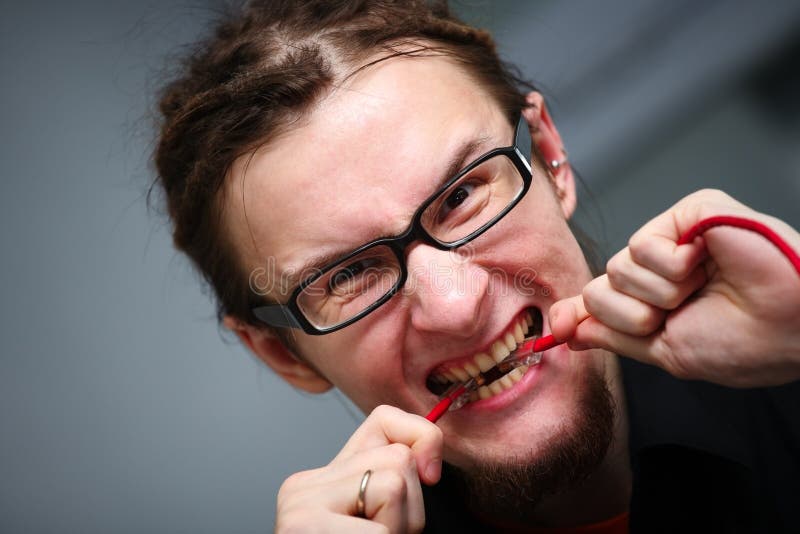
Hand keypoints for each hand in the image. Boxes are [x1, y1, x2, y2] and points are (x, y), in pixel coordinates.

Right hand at [276, 405, 442, 532]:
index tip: (431, 476)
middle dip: (411, 507)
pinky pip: (381, 528)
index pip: (384, 418)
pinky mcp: (305, 526)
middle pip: (398, 457)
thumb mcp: (380, 517)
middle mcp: (304, 484)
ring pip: (394, 485)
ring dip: (399, 528)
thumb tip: (427, 461)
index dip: (422, 438)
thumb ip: (393, 481)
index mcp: (322, 477)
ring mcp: (300, 504)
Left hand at [550, 189, 799, 386]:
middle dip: (634, 316)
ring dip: (661, 294)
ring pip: (617, 269)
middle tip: (679, 314)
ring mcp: (673, 238)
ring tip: (701, 289)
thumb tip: (567, 330)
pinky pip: (642, 246)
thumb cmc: (743, 343)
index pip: (600, 301)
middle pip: (600, 289)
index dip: (581, 315)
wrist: (792, 326)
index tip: (560, 329)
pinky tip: (706, 263)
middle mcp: (660, 268)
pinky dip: (673, 268)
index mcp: (657, 300)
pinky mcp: (688, 212)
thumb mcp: (665, 351)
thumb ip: (613, 336)